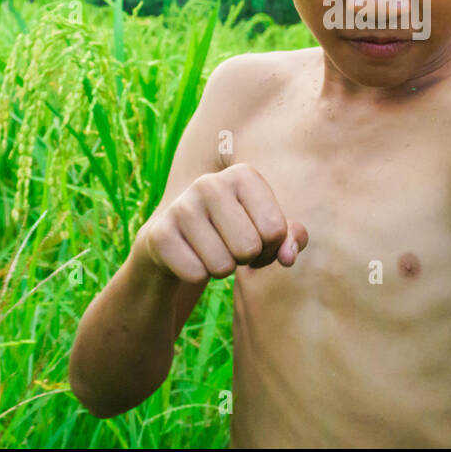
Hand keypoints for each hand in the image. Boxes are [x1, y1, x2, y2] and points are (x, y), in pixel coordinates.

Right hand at [134, 163, 307, 282]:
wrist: (176, 240)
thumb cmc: (234, 232)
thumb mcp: (268, 230)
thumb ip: (292, 239)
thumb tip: (287, 257)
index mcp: (242, 175)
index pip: (276, 230)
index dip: (271, 247)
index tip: (257, 239)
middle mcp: (209, 183)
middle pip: (249, 248)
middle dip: (245, 259)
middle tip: (232, 248)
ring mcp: (181, 206)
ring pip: (222, 265)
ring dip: (221, 269)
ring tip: (211, 251)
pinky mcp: (158, 233)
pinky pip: (195, 275)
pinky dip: (197, 276)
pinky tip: (191, 257)